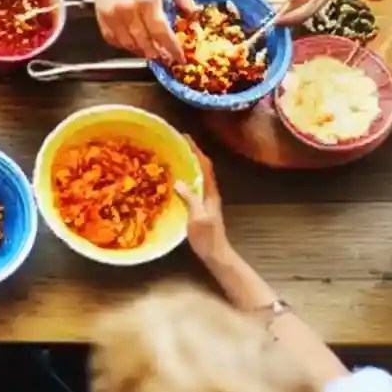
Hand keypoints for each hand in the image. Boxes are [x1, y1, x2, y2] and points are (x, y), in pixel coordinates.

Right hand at [89, 0, 195, 62]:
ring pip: (128, 44)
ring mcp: (112, 14)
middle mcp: (128, 10)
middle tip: (166, 58)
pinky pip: (112, 39)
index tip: (179, 57)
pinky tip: (133, 44)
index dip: (171, 48)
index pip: (160, 32)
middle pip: (144, 42)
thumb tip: (192, 13)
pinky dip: (123, 45)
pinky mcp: (100, 15)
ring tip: (151, 52)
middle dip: (157, 53)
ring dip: (141, 51)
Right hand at [174, 135, 230, 263]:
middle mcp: (210, 192)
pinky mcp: (200, 205)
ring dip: (189, 163)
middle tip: (177, 142)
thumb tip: (178, 182)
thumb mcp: (198, 218)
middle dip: (192, 152)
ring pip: (198, 175)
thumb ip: (191, 199)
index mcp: (211, 192)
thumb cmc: (207, 238)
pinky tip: (175, 178)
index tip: (185, 137)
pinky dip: (186, 175)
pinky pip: (194, 184)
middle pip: (202, 166)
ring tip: (175, 155)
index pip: (205, 165)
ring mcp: (206, 199)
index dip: (196, 150)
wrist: (216, 254)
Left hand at [271, 0, 331, 21]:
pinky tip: (279, 12)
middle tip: (268, 23)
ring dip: (290, 17)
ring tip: (272, 19)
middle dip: (288, 20)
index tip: (272, 21)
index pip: (306, 7)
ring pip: (305, 11)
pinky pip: (303, 6)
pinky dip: (291, 11)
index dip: (289, 17)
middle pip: (307, 12)